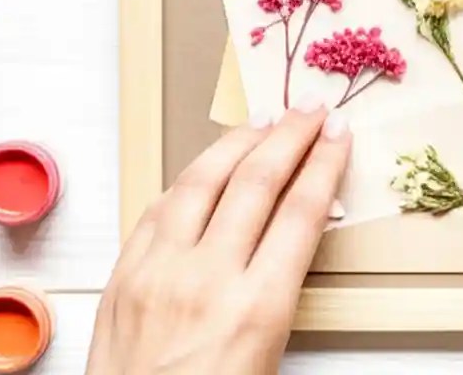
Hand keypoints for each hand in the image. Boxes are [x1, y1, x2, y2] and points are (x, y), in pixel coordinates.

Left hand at [86, 101, 350, 374]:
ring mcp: (159, 271)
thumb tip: (298, 229)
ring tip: (263, 121)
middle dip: (289, 137)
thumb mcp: (269, 356)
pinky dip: (188, 179)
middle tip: (310, 111)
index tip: (338, 136)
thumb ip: (282, 289)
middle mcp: (207, 279)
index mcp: (257, 309)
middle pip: (257, 181)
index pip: (300, 211)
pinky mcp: (124, 275)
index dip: (324, 163)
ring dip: (237, 142)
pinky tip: (205, 168)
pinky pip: (158, 208)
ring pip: (201, 181)